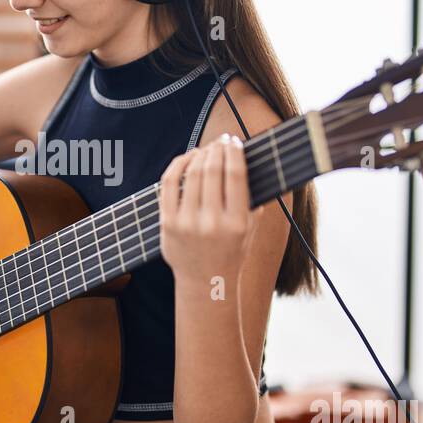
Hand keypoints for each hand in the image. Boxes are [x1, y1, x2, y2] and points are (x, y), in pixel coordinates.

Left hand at [158, 132, 252, 286]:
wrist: (205, 281)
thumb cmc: (231, 250)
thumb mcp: (250, 228)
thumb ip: (254, 198)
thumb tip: (255, 160)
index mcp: (236, 223)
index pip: (235, 175)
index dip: (234, 152)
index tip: (234, 141)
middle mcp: (212, 223)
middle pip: (212, 171)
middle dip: (217, 149)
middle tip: (220, 141)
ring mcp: (187, 223)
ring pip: (191, 174)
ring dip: (199, 154)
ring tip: (206, 149)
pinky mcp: (167, 224)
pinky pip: (168, 184)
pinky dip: (177, 165)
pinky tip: (187, 158)